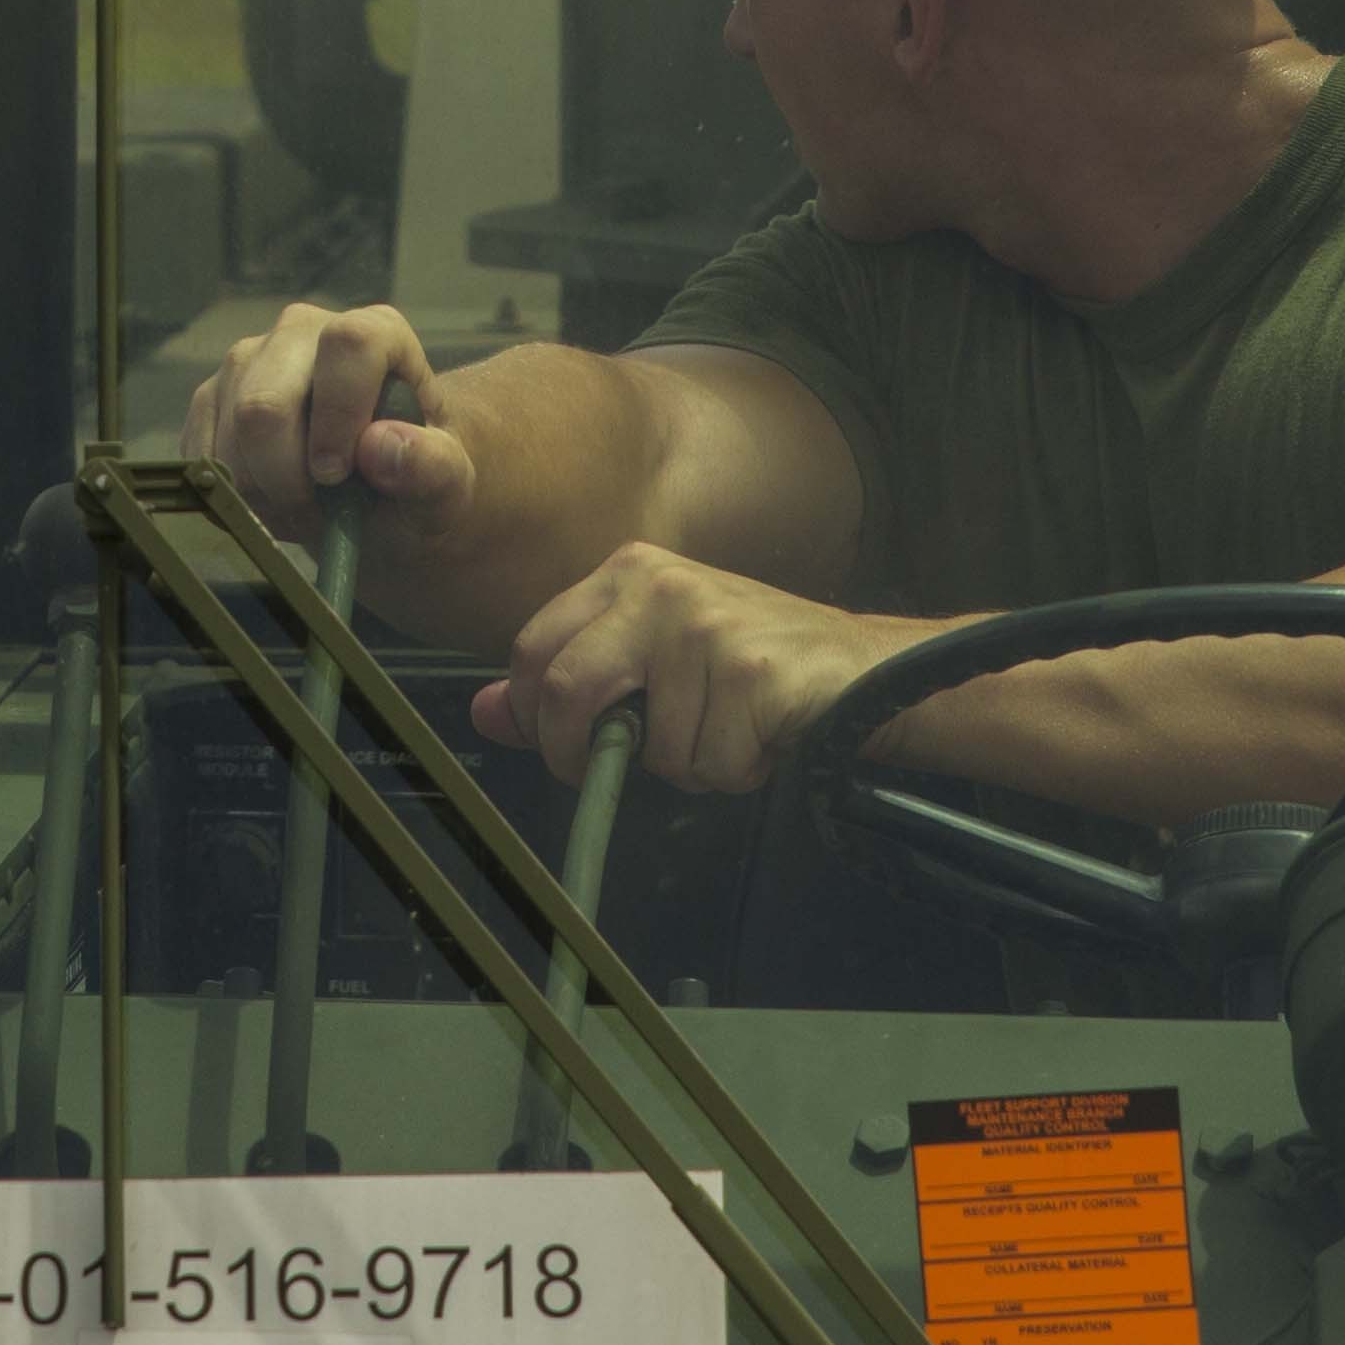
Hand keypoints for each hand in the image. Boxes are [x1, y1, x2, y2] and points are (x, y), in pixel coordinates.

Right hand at [181, 301, 461, 538]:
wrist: (379, 493)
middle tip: (318, 512)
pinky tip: (271, 499)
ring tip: (302, 507)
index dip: (339, 416)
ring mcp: (248, 361)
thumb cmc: (417, 478)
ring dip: (261, 494)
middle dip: (286, 478)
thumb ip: (429, 465)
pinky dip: (233, 495)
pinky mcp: (211, 398)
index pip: (350, 344)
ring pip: (228, 436)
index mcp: (374, 332)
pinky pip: (200, 455)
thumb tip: (379, 446)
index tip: (340, 476)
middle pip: (266, 404)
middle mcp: (303, 331)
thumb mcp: (446, 483)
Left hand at [474, 542, 932, 793]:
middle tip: (614, 767)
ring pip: (646, 744)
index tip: (563, 745)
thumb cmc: (750, 665)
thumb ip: (567, 679)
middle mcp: (659, 587)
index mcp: (626, 572)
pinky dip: (730, 772)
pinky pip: (705, 763)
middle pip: (563, 689)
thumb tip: (485, 712)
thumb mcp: (649, 656)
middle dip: (578, 752)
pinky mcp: (749, 672)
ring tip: (724, 732)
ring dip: (684, 765)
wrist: (859, 665)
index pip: (532, 647)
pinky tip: (759, 736)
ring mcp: (704, 627)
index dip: (532, 715)